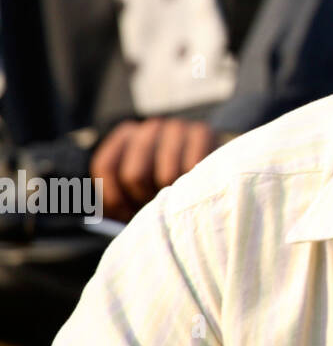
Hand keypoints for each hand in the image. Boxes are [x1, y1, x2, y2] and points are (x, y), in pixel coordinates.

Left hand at [90, 118, 216, 221]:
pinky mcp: (201, 131)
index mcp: (125, 138)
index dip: (113, 196)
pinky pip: (192, 168)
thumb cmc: (168, 185)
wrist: (214, 167)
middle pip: (134, 174)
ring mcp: (176, 127)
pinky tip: (197, 188)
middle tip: (158, 207)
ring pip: (166, 175)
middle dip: (145, 198)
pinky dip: (194, 186)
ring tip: (179, 200)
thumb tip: (105, 218)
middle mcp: (148, 128)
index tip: (126, 212)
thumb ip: (121, 199)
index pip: (106, 166)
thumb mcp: (140, 189)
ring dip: (173, 196)